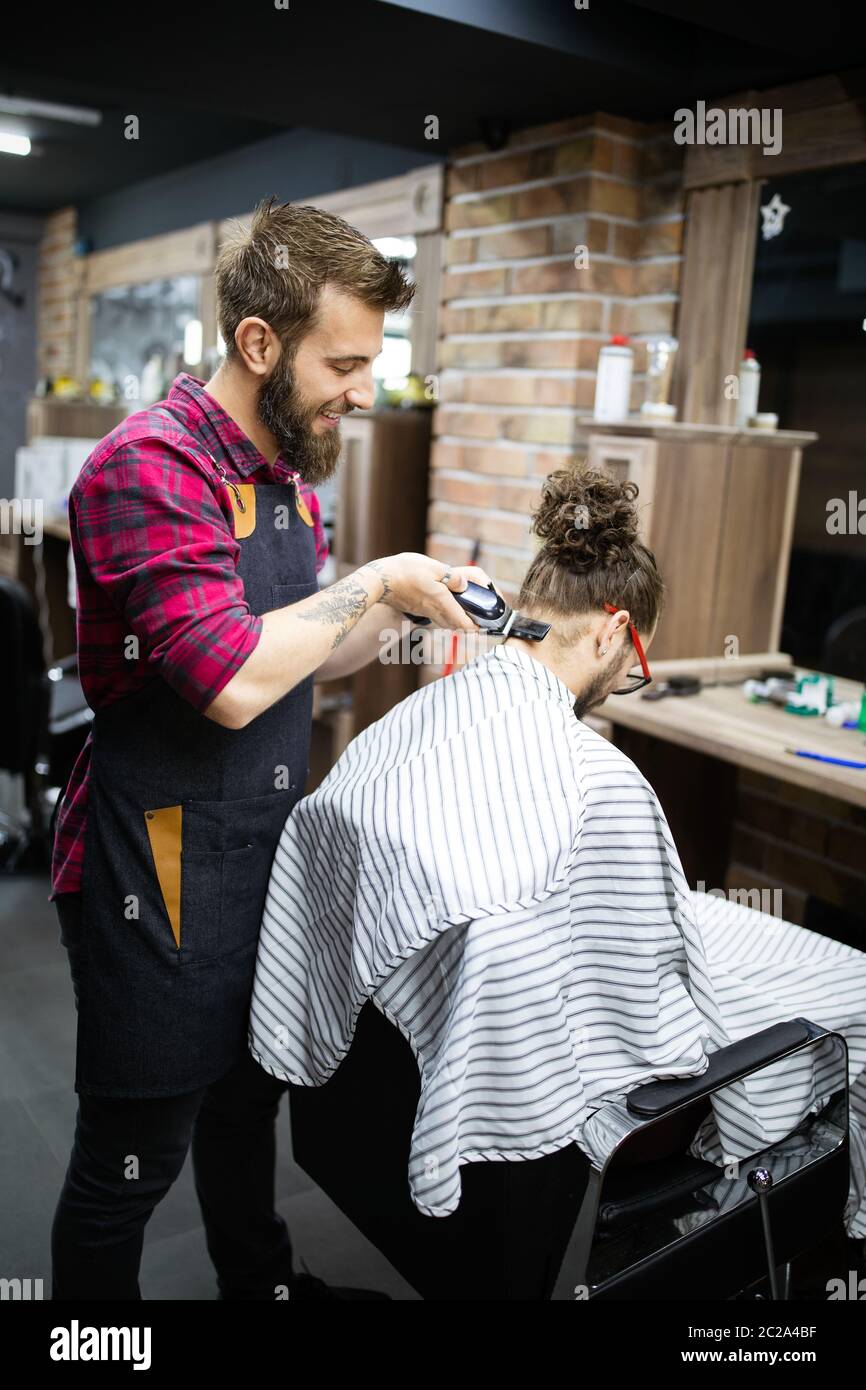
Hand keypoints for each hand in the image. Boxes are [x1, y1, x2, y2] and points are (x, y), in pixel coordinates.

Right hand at [361, 553, 497, 632]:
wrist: (378, 581)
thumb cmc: (404, 572)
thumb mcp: (433, 568)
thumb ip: (452, 577)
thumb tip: (465, 584)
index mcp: (441, 601)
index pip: (463, 623)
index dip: (475, 628)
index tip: (484, 627)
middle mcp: (434, 610)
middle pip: (456, 625)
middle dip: (468, 625)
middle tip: (479, 619)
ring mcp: (424, 611)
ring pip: (445, 622)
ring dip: (457, 620)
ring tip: (466, 613)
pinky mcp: (417, 608)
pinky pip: (436, 616)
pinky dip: (445, 614)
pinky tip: (446, 605)